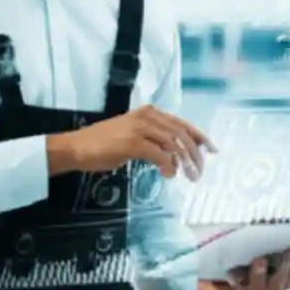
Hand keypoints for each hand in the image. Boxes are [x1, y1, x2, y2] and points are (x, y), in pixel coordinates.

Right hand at [48, 104, 216, 178]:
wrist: (77, 146)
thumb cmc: (104, 144)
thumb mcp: (133, 136)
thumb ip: (154, 141)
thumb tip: (175, 156)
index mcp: (149, 112)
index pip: (182, 123)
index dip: (199, 136)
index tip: (211, 150)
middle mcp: (147, 116)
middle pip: (182, 133)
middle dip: (195, 153)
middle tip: (199, 171)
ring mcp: (140, 128)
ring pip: (174, 144)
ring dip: (184, 162)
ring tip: (188, 176)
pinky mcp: (133, 143)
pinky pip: (160, 155)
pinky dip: (168, 166)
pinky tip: (168, 175)